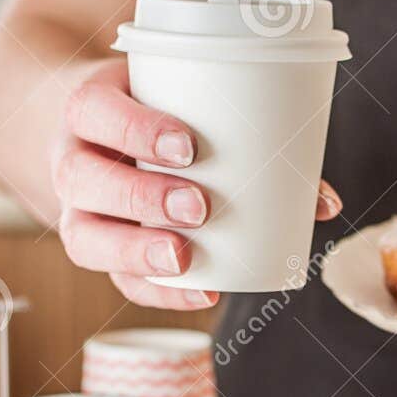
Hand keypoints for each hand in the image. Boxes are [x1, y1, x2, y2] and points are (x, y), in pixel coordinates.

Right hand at [53, 57, 341, 309]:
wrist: (92, 130)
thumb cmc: (153, 112)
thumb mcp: (182, 102)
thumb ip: (246, 139)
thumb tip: (325, 203)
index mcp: (87, 110)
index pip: (94, 111)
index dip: (134, 130)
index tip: (187, 145)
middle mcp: (72, 159)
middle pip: (85, 179)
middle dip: (141, 196)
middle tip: (198, 206)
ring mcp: (77, 209)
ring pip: (85, 236)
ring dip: (136, 250)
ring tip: (185, 257)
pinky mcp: (97, 247)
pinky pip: (116, 278)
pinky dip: (158, 291)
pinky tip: (200, 294)